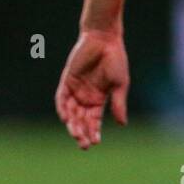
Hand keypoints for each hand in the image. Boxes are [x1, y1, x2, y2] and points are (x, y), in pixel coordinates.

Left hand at [55, 29, 129, 149]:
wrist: (105, 39)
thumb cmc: (116, 60)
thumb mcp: (120, 85)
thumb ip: (118, 104)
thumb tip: (122, 124)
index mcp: (99, 99)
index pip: (94, 121)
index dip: (94, 132)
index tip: (96, 142)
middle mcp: (86, 96)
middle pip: (81, 119)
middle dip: (82, 132)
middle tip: (83, 144)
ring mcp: (76, 88)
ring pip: (71, 112)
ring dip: (73, 124)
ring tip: (76, 135)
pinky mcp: (67, 79)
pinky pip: (62, 98)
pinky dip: (63, 108)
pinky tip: (66, 119)